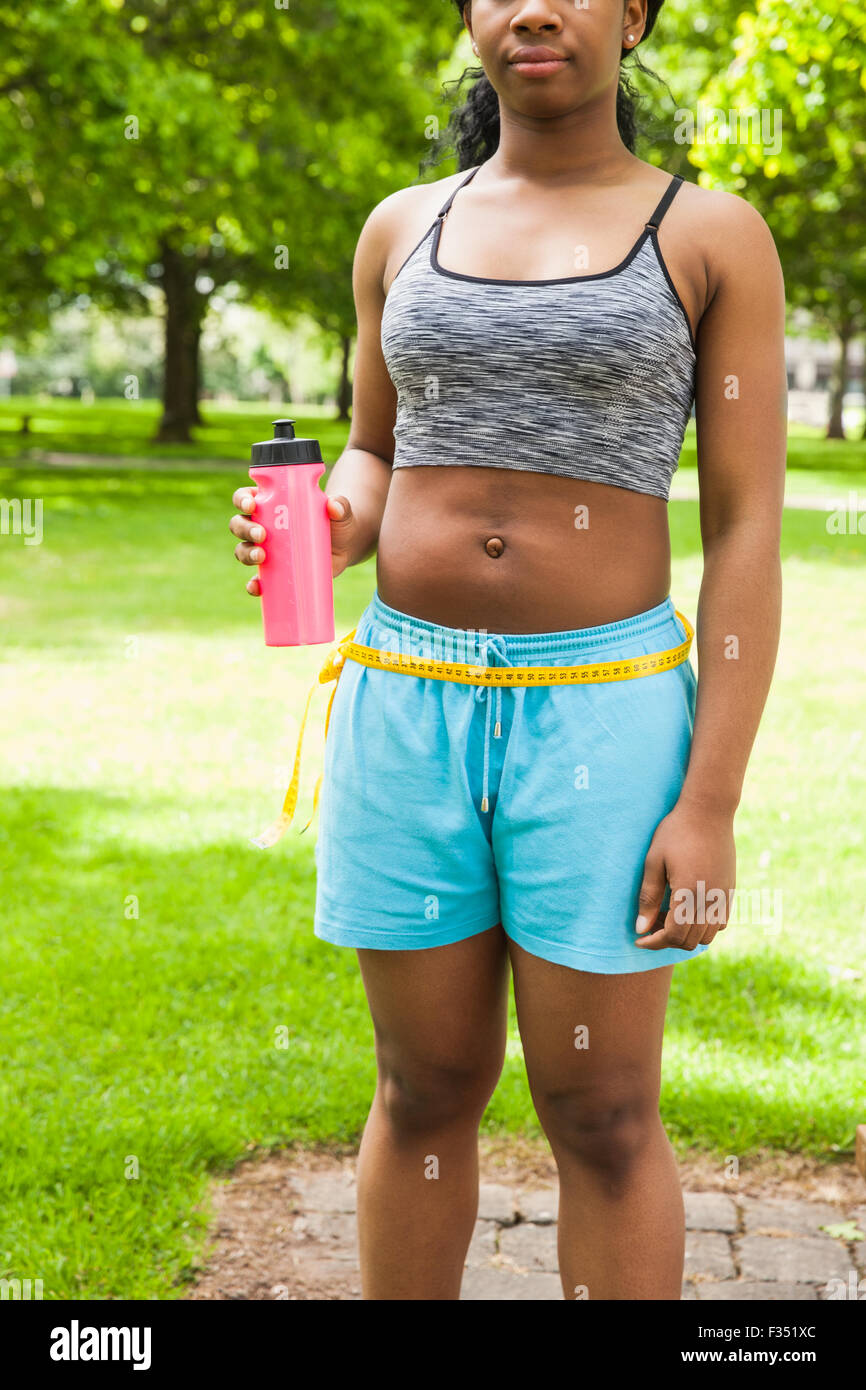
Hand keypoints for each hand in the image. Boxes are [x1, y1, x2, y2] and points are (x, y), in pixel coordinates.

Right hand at [229, 487, 360, 593]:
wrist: (346, 547)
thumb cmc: (337, 523)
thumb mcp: (340, 512)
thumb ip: (339, 507)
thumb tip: (334, 506)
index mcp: (271, 503)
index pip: (246, 497)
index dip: (242, 499)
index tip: (251, 504)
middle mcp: (263, 525)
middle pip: (239, 524)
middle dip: (245, 529)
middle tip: (262, 535)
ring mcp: (266, 550)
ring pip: (243, 550)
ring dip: (246, 554)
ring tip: (261, 557)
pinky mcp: (274, 572)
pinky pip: (257, 579)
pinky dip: (253, 584)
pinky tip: (256, 587)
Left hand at [633, 800, 735, 951]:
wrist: (709, 811)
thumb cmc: (676, 832)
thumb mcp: (653, 862)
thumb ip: (648, 897)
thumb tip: (641, 929)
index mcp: (689, 893)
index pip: (674, 935)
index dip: (654, 942)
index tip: (639, 939)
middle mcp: (710, 899)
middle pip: (690, 940)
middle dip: (667, 939)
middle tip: (650, 923)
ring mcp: (724, 896)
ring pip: (707, 936)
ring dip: (686, 934)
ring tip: (668, 915)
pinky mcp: (730, 890)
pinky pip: (720, 923)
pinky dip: (703, 926)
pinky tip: (687, 909)